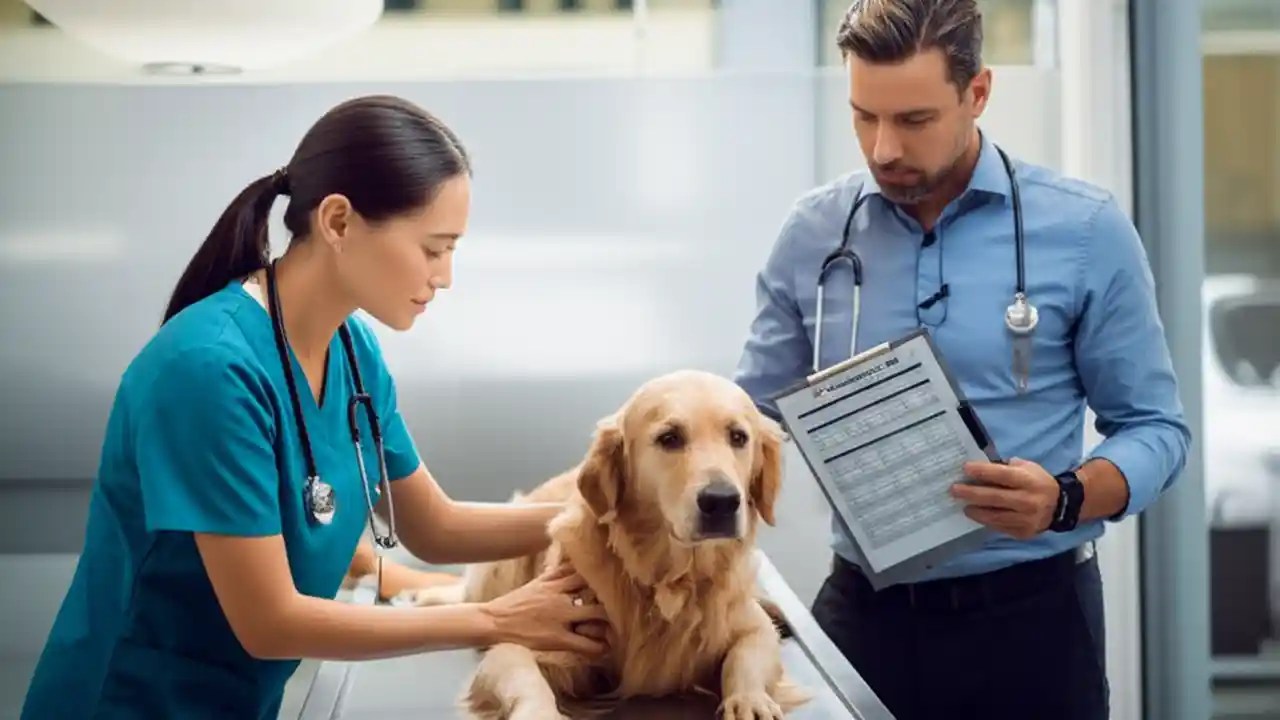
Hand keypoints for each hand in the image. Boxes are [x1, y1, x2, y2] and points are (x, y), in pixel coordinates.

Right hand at [482, 561, 610, 656]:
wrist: (493, 622)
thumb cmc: (513, 604)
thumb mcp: (535, 583)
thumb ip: (553, 575)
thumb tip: (569, 564)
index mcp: (553, 582)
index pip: (584, 573)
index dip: (601, 575)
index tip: (614, 578)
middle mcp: (559, 596)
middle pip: (595, 590)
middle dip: (610, 597)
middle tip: (621, 604)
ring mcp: (560, 617)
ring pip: (595, 614)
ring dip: (608, 620)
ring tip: (617, 626)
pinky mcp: (557, 638)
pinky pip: (584, 642)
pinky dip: (598, 646)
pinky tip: (605, 648)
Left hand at [950, 458, 1058, 539]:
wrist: (1060, 506)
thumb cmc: (1038, 482)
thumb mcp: (1029, 467)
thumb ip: (1007, 467)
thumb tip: (980, 469)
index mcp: (1029, 481)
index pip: (1003, 475)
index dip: (983, 472)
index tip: (965, 468)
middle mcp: (1028, 501)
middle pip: (995, 497)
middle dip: (972, 493)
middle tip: (954, 490)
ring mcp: (1026, 519)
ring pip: (995, 516)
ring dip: (977, 511)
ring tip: (964, 506)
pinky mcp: (1023, 532)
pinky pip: (1000, 527)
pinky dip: (987, 521)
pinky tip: (978, 515)